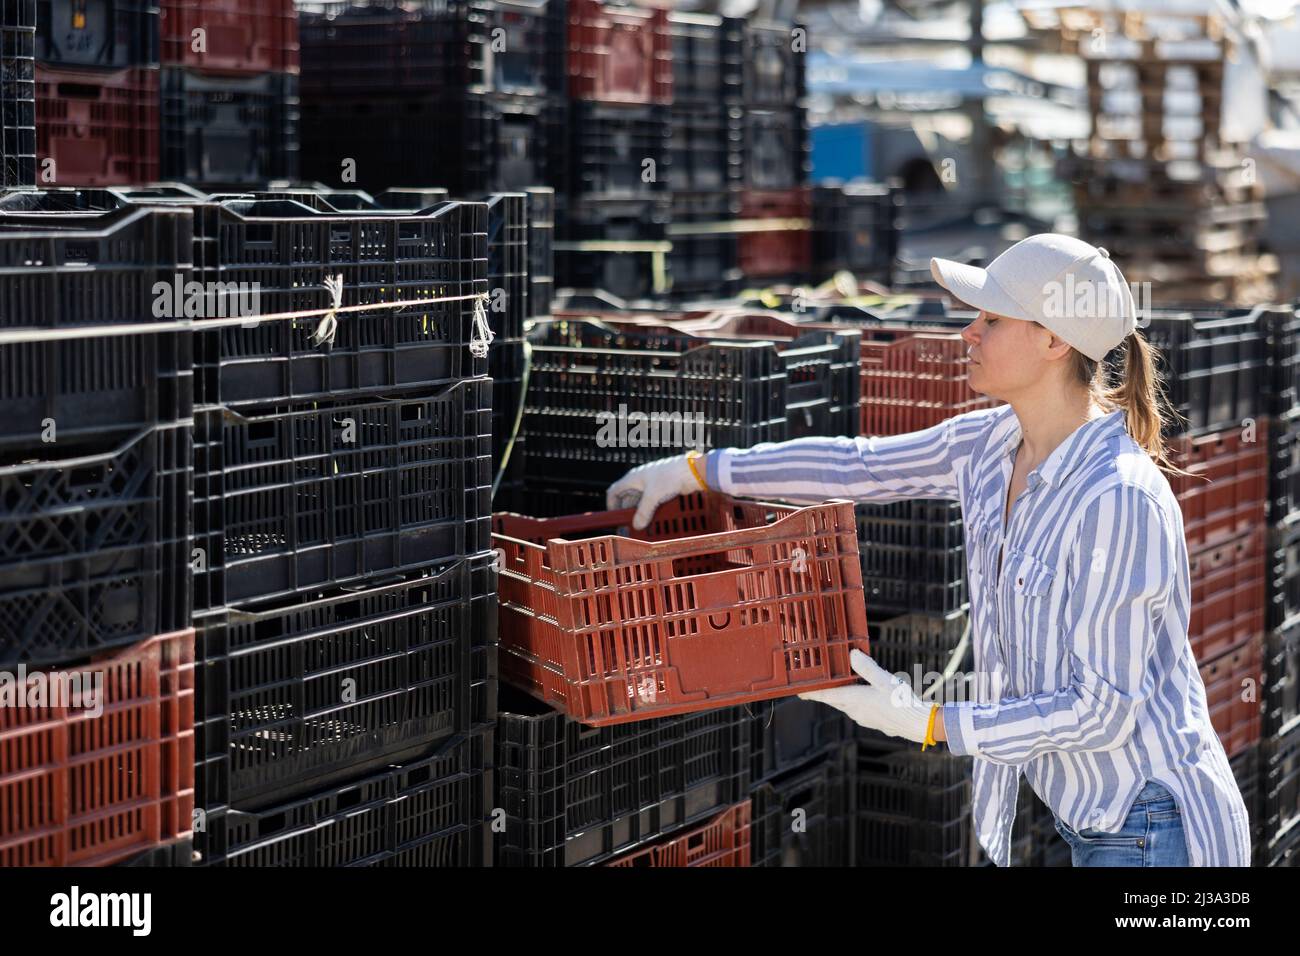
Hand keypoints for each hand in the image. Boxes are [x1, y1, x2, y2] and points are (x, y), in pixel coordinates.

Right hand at [606, 452, 706, 529]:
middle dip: (627, 513)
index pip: (614, 491)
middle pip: (628, 499)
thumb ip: (643, 512)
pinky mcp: (662, 490)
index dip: (612, 505)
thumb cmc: (670, 476)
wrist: (692, 471)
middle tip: (629, 526)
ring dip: (640, 514)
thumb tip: (637, 525)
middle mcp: (640, 481)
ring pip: (640, 502)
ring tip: (642, 526)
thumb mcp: (653, 496)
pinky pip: (652, 503)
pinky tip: (653, 520)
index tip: (615, 518)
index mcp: (633, 478)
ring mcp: (651, 486)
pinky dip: (650, 512)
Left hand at [799, 649, 934, 743]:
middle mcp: (855, 710)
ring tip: (836, 689)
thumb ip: (867, 667)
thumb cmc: (901, 702)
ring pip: (846, 706)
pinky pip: (858, 710)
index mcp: (854, 699)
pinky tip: (862, 698)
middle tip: (812, 690)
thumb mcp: (884, 680)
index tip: (798, 692)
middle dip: (823, 694)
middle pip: (834, 700)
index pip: (826, 695)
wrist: (918, 724)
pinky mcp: (874, 721)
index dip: (810, 692)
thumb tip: (851, 653)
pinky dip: (854, 702)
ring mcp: (864, 717)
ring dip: (839, 698)